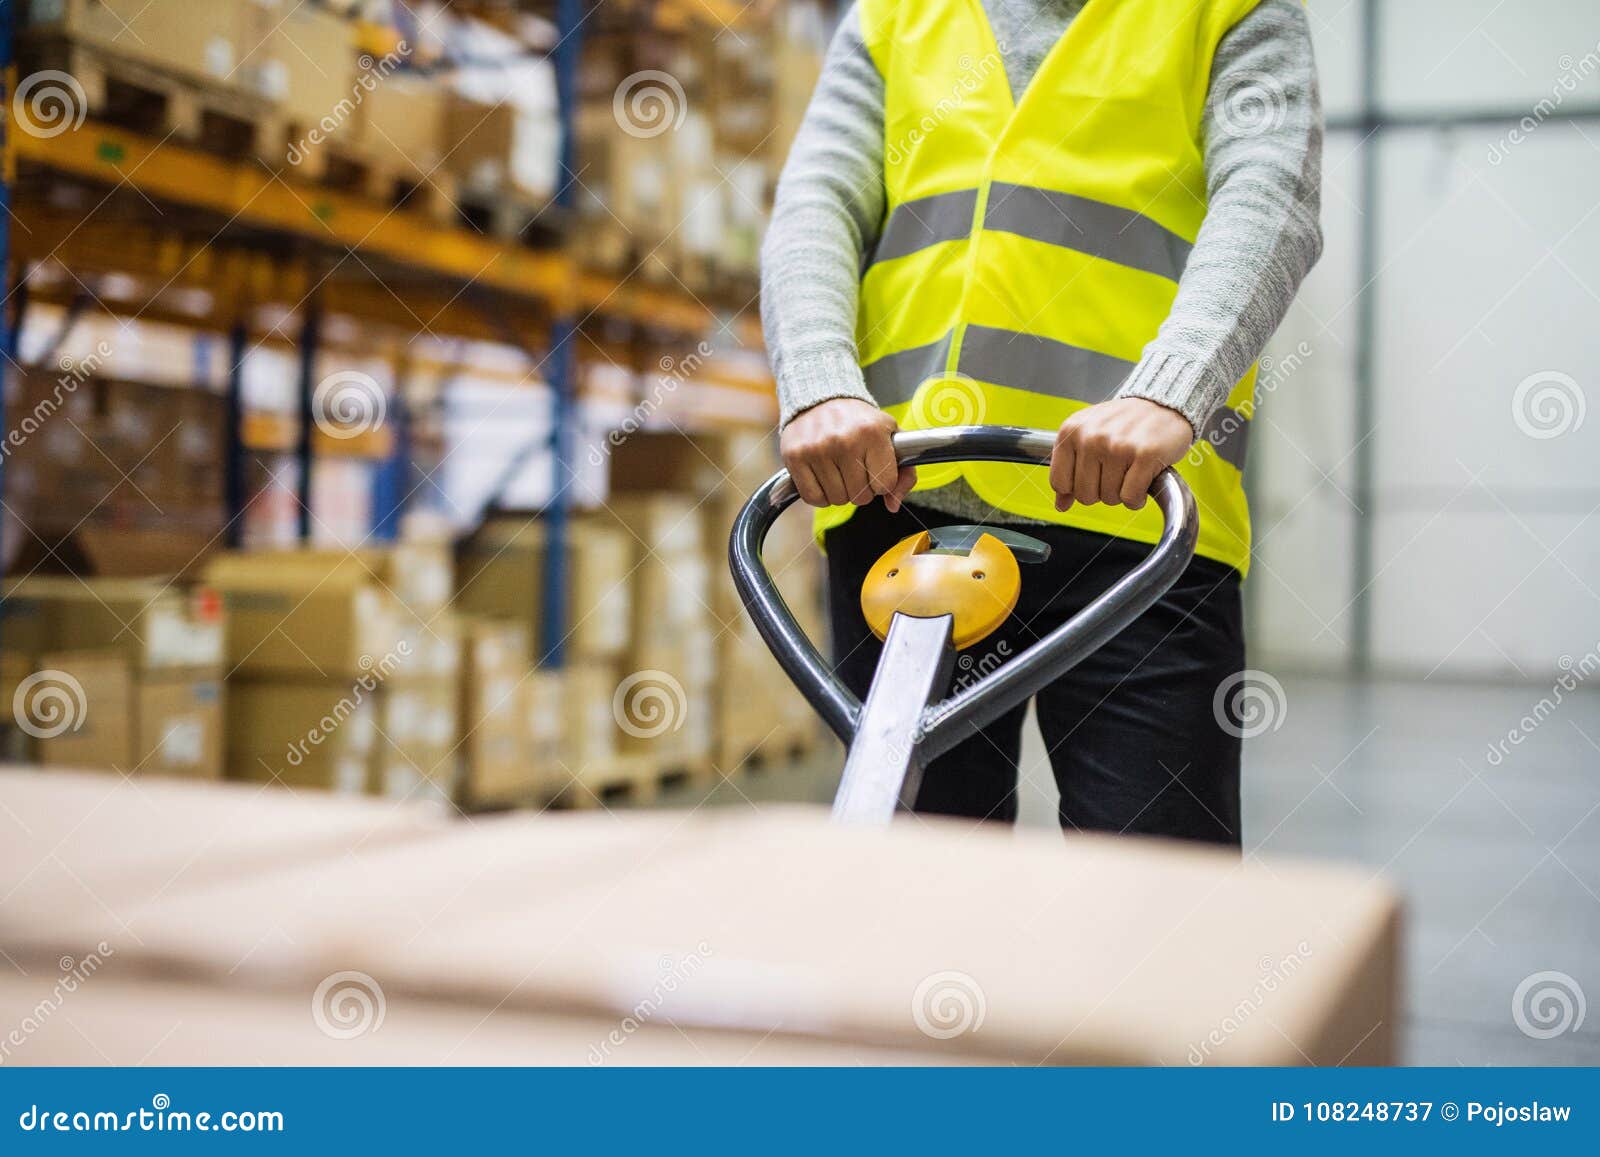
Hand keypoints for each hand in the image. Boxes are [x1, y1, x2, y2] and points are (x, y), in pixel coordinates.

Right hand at [780, 398, 916, 509]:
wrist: (821, 398)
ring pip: (838, 499)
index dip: (882, 482)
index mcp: (872, 433)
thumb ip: (904, 473)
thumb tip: (893, 505)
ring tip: (839, 469)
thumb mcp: (890, 437)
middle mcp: (844, 441)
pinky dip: (821, 495)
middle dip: (862, 488)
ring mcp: (817, 450)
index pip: (884, 485)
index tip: (875, 469)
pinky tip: (824, 477)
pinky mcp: (796, 457)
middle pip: (861, 496)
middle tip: (856, 469)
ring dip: (841, 491)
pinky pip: (813, 498)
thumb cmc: (859, 421)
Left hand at [1049, 397, 1193, 510]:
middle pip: (1085, 495)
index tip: (1093, 477)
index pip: (1060, 483)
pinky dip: (1138, 498)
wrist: (1164, 404)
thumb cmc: (1125, 422)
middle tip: (1116, 472)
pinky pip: (1130, 497)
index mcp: (1071, 430)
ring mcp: (1117, 446)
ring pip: (1109, 498)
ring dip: (1122, 493)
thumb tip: (1061, 505)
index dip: (1077, 488)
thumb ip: (1070, 470)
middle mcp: (1091, 437)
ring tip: (1131, 470)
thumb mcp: (1088, 436)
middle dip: (1102, 492)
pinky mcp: (1144, 455)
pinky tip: (1143, 480)